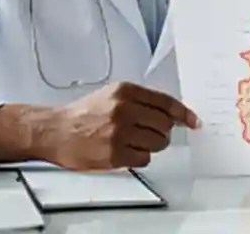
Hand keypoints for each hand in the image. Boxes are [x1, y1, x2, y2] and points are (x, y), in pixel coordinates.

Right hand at [45, 82, 199, 170]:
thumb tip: (171, 113)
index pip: (165, 102)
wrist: (56, 131)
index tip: (193, 121)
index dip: (183, 113)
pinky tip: (124, 151)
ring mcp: (120, 132)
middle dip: (162, 131)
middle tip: (150, 133)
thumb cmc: (83, 114)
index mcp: (125, 91)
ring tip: (133, 142)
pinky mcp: (115, 153)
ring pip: (158, 143)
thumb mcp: (111, 96)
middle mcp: (124, 109)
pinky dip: (139, 157)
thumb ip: (140, 101)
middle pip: (164, 124)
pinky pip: (144, 158)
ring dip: (151, 145)